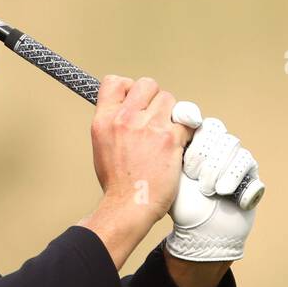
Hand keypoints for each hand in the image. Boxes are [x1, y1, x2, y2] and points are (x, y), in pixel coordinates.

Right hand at [88, 76, 191, 224]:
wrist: (128, 205)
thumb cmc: (116, 181)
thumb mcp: (101, 144)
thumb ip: (113, 123)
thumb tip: (129, 109)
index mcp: (104, 120)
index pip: (114, 82)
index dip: (129, 88)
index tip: (135, 101)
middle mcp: (124, 119)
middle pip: (147, 85)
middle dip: (154, 98)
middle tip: (155, 117)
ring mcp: (148, 127)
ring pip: (169, 100)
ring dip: (171, 113)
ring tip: (166, 133)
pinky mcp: (169, 139)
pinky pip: (186, 121)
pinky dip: (186, 130)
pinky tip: (179, 142)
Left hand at [165, 111, 258, 261]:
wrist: (200, 230)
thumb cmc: (178, 203)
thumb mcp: (166, 174)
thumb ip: (164, 149)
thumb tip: (162, 123)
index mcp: (190, 142)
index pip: (193, 120)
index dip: (190, 118)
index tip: (188, 126)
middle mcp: (213, 146)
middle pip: (213, 129)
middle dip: (201, 151)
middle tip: (191, 174)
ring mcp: (233, 157)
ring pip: (230, 143)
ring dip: (215, 167)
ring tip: (205, 189)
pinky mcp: (249, 171)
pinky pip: (246, 161)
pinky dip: (233, 176)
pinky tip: (223, 191)